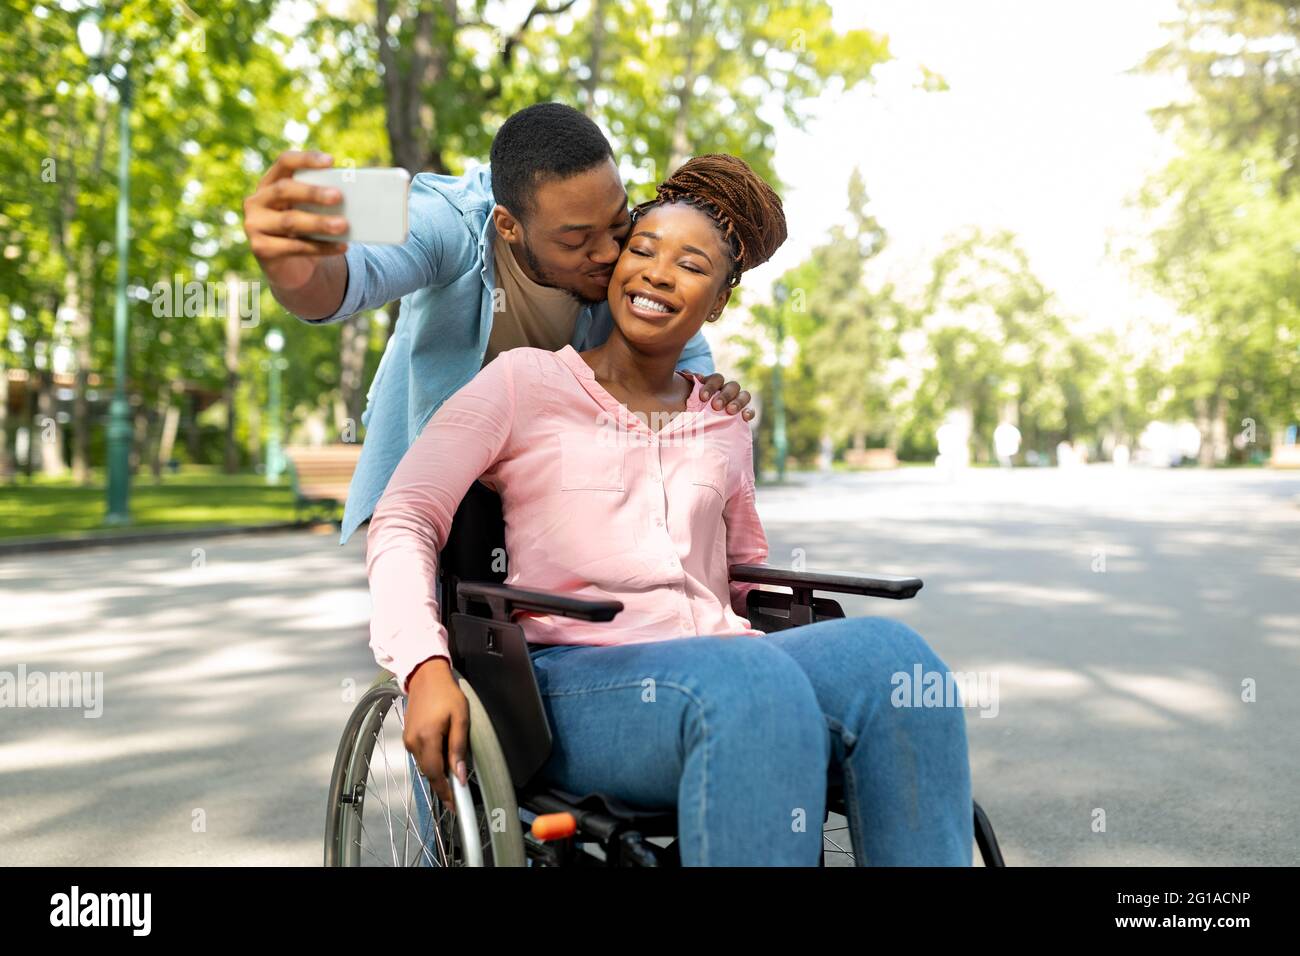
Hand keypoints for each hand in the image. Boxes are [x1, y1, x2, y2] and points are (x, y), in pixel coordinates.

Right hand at [242, 150, 348, 290]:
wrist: (289, 267)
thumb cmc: (303, 231)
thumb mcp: (309, 212)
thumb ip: (321, 202)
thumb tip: (354, 199)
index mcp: (270, 183)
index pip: (284, 162)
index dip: (306, 160)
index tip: (330, 161)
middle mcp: (257, 201)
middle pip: (284, 190)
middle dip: (312, 192)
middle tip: (338, 196)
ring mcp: (254, 225)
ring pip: (290, 221)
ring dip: (319, 223)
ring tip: (343, 225)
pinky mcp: (260, 249)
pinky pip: (294, 247)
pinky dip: (321, 247)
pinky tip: (341, 246)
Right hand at [402, 657, 469, 811]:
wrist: (425, 676)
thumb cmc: (447, 694)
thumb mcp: (460, 718)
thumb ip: (459, 747)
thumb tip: (460, 775)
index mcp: (427, 738)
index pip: (435, 773)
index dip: (445, 791)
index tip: (455, 805)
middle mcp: (413, 742)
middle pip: (429, 772)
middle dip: (442, 785)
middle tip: (457, 795)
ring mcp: (408, 740)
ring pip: (424, 765)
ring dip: (437, 772)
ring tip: (453, 775)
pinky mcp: (407, 737)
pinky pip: (421, 756)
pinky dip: (432, 761)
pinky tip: (442, 758)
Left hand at [692, 373, 754, 421]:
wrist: (699, 427)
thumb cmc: (693, 410)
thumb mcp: (689, 399)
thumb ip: (689, 386)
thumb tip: (686, 373)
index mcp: (715, 384)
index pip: (717, 379)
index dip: (711, 386)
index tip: (702, 397)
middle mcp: (728, 390)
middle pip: (733, 386)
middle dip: (725, 395)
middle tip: (716, 406)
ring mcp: (738, 401)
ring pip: (745, 395)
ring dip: (738, 402)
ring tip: (730, 411)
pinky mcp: (743, 414)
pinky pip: (750, 410)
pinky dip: (749, 412)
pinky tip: (745, 417)